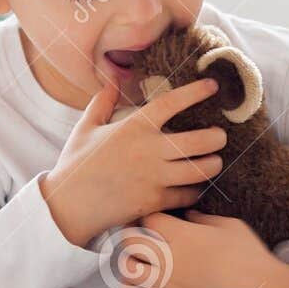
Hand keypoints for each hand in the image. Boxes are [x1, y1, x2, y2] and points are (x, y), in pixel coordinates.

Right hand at [40, 79, 228, 247]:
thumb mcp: (85, 128)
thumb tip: (112, 81)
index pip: (172, 103)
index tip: (212, 86)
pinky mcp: (155, 201)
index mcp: (133, 127)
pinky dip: (195, 190)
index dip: (195, 92)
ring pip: (201, 170)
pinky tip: (195, 186)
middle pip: (200, 141)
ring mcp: (154, 178)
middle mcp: (148, 151)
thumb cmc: (76, 165)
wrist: (68, 206)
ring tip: (214, 161)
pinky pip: (188, 195)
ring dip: (213, 165)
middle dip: (217, 137)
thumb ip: (102, 103)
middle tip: (220, 137)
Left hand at [121, 211, 288, 287]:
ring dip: (129, 261)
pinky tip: (140, 282)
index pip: (150, 219)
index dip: (149, 215)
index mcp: (186, 236)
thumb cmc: (250, 257)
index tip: (153, 218)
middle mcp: (172, 260)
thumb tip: (187, 215)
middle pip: (131, 242)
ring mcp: (170, 285)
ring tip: (138, 259)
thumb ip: (202, 218)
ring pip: (129, 271)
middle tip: (138, 235)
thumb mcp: (229, 226)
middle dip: (131, 235)